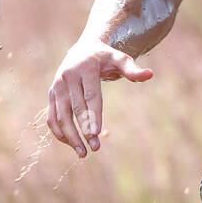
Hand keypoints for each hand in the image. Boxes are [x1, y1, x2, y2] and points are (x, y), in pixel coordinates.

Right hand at [47, 39, 152, 156]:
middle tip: (94, 148)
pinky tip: (71, 144)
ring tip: (83, 153)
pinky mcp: (51, 94)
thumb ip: (133, 69)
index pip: (90, 95)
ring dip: (70, 136)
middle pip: (75, 108)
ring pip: (60, 115)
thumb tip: (150, 74)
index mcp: (85, 69)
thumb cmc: (106, 58)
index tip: (96, 133)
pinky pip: (52, 116)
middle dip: (84, 130)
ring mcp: (57, 86)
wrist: (83, 49)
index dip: (93, 114)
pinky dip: (58, 132)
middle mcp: (67, 77)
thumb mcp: (120, 59)